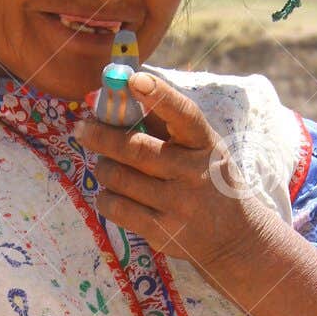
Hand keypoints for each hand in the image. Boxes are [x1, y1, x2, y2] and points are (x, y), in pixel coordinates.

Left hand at [73, 70, 267, 269]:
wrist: (234, 235)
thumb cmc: (207, 179)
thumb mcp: (199, 149)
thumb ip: (162, 123)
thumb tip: (114, 96)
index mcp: (204, 145)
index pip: (184, 114)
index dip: (159, 95)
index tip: (134, 79)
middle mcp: (193, 173)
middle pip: (135, 148)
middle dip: (101, 135)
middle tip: (82, 127)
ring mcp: (178, 205)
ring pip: (118, 177)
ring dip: (104, 167)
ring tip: (107, 165)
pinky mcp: (162, 231)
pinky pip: (115, 207)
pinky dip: (105, 196)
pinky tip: (112, 192)